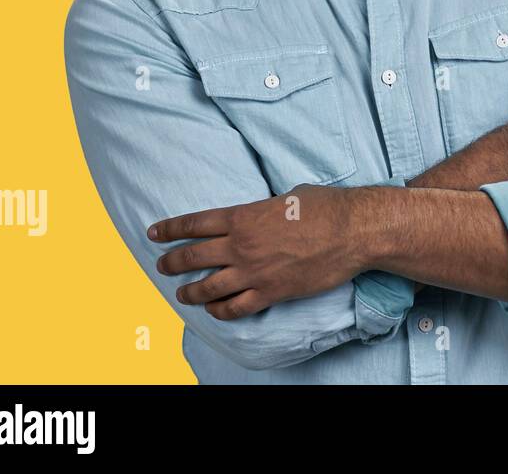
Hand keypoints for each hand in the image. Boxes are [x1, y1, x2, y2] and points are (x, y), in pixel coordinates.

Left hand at [148, 183, 364, 319]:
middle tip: (162, 266)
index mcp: (243, 216)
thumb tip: (260, 214)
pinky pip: (236, 308)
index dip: (170, 229)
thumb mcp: (287, 196)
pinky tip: (214, 310)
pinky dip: (220, 311)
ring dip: (190, 291)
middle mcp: (241, 245)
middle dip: (171, 262)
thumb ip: (264, 209)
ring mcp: (254, 272)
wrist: (353, 231)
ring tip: (182, 293)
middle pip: (192, 257)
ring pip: (208, 287)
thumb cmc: (325, 207)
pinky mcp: (271, 293)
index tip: (154, 234)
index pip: (194, 224)